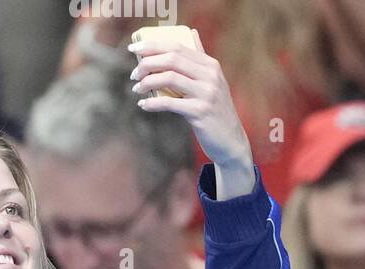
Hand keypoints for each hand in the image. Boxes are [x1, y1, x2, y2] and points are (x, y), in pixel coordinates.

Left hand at [129, 35, 255, 197]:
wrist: (230, 139)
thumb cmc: (215, 110)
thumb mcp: (212, 80)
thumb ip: (200, 59)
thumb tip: (192, 32)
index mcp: (210, 64)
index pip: (178, 47)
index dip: (153, 46)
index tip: (134, 49)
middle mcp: (210, 75)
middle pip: (172, 59)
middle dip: (148, 63)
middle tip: (134, 74)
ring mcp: (206, 92)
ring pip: (170, 78)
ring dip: (147, 82)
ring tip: (136, 88)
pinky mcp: (199, 111)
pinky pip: (170, 103)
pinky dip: (153, 103)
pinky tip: (143, 104)